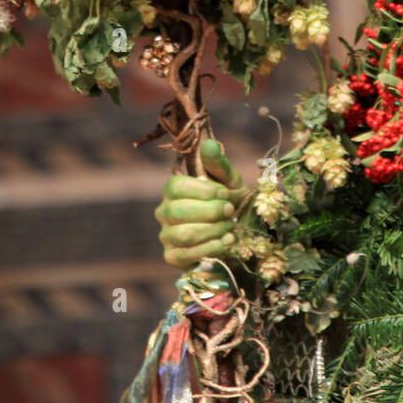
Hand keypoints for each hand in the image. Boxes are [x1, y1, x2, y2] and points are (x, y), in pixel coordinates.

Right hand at [155, 139, 249, 269]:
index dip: (203, 191)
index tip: (224, 193)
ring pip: (183, 235)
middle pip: (178, 212)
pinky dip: (211, 249)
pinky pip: (186, 256)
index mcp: (174, 189)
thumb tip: (209, 145)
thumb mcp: (228, 178)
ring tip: (229, 227)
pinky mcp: (173, 257)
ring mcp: (166, 235)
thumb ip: (218, 163)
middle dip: (210, 212)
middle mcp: (164, 211)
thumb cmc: (229, 199)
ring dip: (212, 231)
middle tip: (229, 210)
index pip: (177, 188)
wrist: (238, 227)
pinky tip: (226, 242)